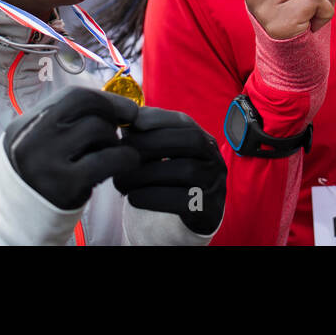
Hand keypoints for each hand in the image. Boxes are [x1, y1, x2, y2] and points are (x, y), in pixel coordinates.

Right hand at [3, 88, 140, 210]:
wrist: (23, 217)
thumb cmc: (45, 171)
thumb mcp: (43, 139)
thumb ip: (68, 119)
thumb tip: (119, 104)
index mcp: (26, 124)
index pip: (74, 96)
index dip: (106, 99)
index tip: (125, 109)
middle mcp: (32, 138)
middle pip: (89, 108)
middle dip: (112, 116)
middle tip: (119, 131)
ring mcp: (46, 161)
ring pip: (99, 130)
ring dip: (114, 139)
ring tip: (110, 151)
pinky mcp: (65, 184)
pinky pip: (108, 159)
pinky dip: (125, 157)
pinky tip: (127, 162)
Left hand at [114, 107, 226, 234]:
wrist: (191, 219)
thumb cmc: (169, 180)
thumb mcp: (162, 155)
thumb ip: (145, 135)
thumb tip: (121, 117)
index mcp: (203, 140)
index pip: (185, 121)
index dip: (158, 119)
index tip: (132, 123)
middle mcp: (215, 158)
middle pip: (191, 141)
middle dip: (151, 144)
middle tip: (120, 156)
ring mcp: (215, 183)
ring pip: (186, 170)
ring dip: (147, 174)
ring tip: (121, 182)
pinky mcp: (209, 208)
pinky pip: (183, 200)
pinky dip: (153, 197)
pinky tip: (133, 198)